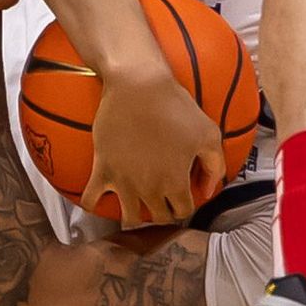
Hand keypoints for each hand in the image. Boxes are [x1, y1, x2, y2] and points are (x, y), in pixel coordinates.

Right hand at [82, 80, 225, 227]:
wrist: (138, 86)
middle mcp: (150, 189)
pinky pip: (90, 200)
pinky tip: (100, 199)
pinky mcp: (102, 170)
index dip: (186, 204)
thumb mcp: (209, 134)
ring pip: (129, 220)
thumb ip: (215, 166)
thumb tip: (207, 191)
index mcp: (176, 183)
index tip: (182, 195)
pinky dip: (93, 205)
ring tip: (137, 204)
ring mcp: (123, 182)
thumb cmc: (175, 107)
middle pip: (158, 218)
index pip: (183, 211)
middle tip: (162, 199)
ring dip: (135, 216)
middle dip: (163, 211)